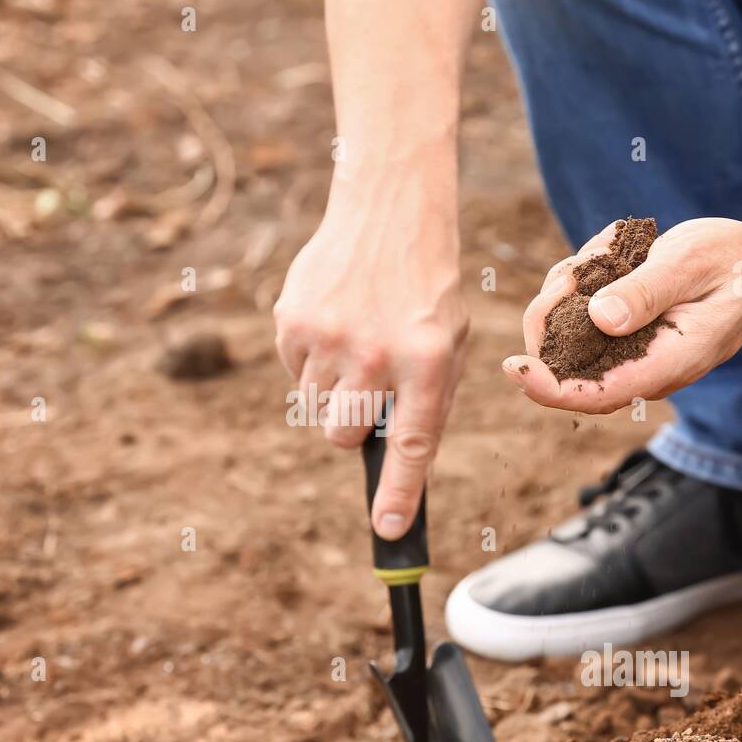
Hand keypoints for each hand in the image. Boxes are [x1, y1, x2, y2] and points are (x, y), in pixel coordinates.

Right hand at [274, 198, 467, 539]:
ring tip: (356, 343)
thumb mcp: (450, 343)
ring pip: (316, 409)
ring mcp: (328, 338)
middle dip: (354, 427)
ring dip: (333, 392)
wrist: (389, 210)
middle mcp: (376, 354)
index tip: (389, 531)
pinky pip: (295, 373)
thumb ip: (427, 402)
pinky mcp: (291, 321)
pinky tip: (335, 323)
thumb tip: (395, 465)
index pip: (412, 446)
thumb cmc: (425, 287)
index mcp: (427, 361)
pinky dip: (312, 360)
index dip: (399, 495)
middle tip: (369, 391)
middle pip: (344, 437)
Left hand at [501, 217, 741, 413]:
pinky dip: (581, 277)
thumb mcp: (693, 264)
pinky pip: (576, 312)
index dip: (547, 387)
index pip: (594, 394)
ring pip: (563, 333)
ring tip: (610, 247)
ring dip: (568, 287)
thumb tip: (599, 318)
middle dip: (550, 315)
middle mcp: (640, 368)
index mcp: (666, 364)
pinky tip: (613, 249)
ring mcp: (627, 353)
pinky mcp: (618, 332)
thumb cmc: (737, 265)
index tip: (514, 366)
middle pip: (564, 365)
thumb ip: (648, 291)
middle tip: (575, 267)